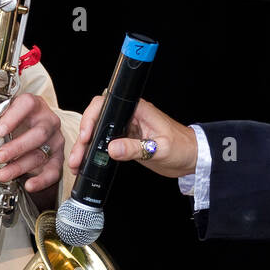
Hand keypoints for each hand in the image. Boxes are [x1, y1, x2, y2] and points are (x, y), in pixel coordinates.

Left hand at [0, 79, 63, 193]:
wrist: (31, 132)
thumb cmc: (15, 121)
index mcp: (32, 104)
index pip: (27, 104)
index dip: (13, 116)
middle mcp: (46, 121)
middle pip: (37, 133)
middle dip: (15, 147)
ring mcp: (53, 140)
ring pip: (40, 153)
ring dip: (20, 166)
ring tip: (2, 174)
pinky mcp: (56, 158)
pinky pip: (53, 170)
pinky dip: (41, 180)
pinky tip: (28, 184)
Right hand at [67, 96, 198, 179]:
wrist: (193, 157)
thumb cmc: (183, 147)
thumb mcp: (159, 149)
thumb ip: (135, 148)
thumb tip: (112, 149)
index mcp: (137, 110)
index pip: (106, 105)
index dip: (92, 118)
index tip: (87, 135)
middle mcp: (129, 117)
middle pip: (97, 120)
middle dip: (84, 137)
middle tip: (78, 155)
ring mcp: (126, 129)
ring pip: (98, 134)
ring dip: (86, 147)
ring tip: (77, 163)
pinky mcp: (126, 142)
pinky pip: (105, 145)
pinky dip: (94, 154)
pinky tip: (87, 164)